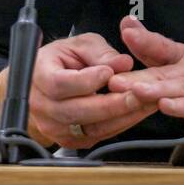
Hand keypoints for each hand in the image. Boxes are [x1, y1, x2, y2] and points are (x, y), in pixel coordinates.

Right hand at [0, 31, 157, 148]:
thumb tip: (123, 63)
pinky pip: (96, 136)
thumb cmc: (62, 59)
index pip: (59, 85)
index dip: (85, 81)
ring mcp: (53, 127)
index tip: (108, 73)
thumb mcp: (80, 44)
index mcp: (39, 75)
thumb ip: (101, 52)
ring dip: (120, 117)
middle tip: (138, 93)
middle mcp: (41, 106)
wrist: (45, 83)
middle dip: (111, 104)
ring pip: (88, 128)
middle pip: (76, 111)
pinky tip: (136, 112)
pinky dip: (118, 125)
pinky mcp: (68, 139)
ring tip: (144, 103)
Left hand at [108, 15, 183, 148]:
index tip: (127, 28)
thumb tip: (132, 35)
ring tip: (134, 91)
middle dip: (137, 74)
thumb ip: (161, 56)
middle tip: (113, 76)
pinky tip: (169, 106)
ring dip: (156, 90)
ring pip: (180, 89)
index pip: (164, 47)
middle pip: (165, 73)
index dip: (145, 39)